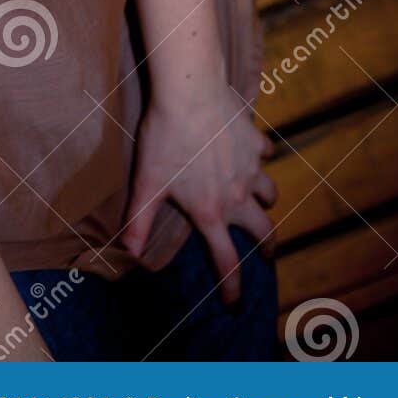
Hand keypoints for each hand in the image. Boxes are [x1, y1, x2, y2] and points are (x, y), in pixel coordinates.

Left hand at [120, 84, 277, 303]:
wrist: (190, 93)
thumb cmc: (164, 138)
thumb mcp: (146, 182)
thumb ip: (139, 221)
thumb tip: (128, 254)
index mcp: (210, 211)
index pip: (226, 260)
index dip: (231, 288)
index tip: (236, 305)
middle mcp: (237, 194)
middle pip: (263, 231)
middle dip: (267, 248)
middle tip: (267, 256)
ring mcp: (250, 167)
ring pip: (269, 192)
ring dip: (267, 201)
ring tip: (263, 202)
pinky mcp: (254, 140)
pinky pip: (264, 153)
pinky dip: (261, 157)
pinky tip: (254, 152)